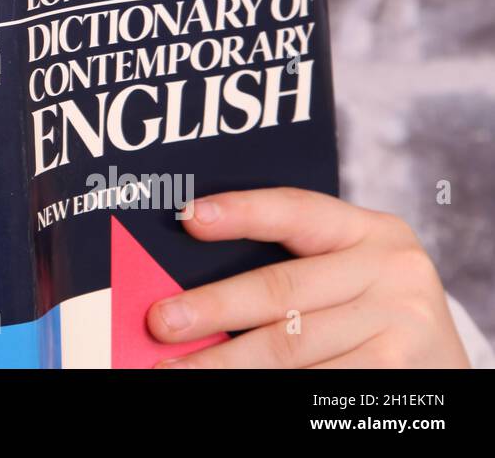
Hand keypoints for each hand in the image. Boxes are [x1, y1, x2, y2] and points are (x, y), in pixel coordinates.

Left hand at [146, 187, 470, 367]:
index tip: (188, 217)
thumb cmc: (368, 307)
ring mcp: (400, 323)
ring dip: (227, 363)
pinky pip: (315, 384)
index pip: (296, 211)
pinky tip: (231, 390)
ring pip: (291, 348)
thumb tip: (189, 283)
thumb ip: (286, 265)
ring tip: (179, 370)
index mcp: (368, 230)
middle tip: (160, 322)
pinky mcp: (400, 371)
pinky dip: (267, 390)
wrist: (439, 360)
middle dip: (213, 309)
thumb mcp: (343, 271)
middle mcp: (390, 270)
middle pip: (282, 291)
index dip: (241, 212)